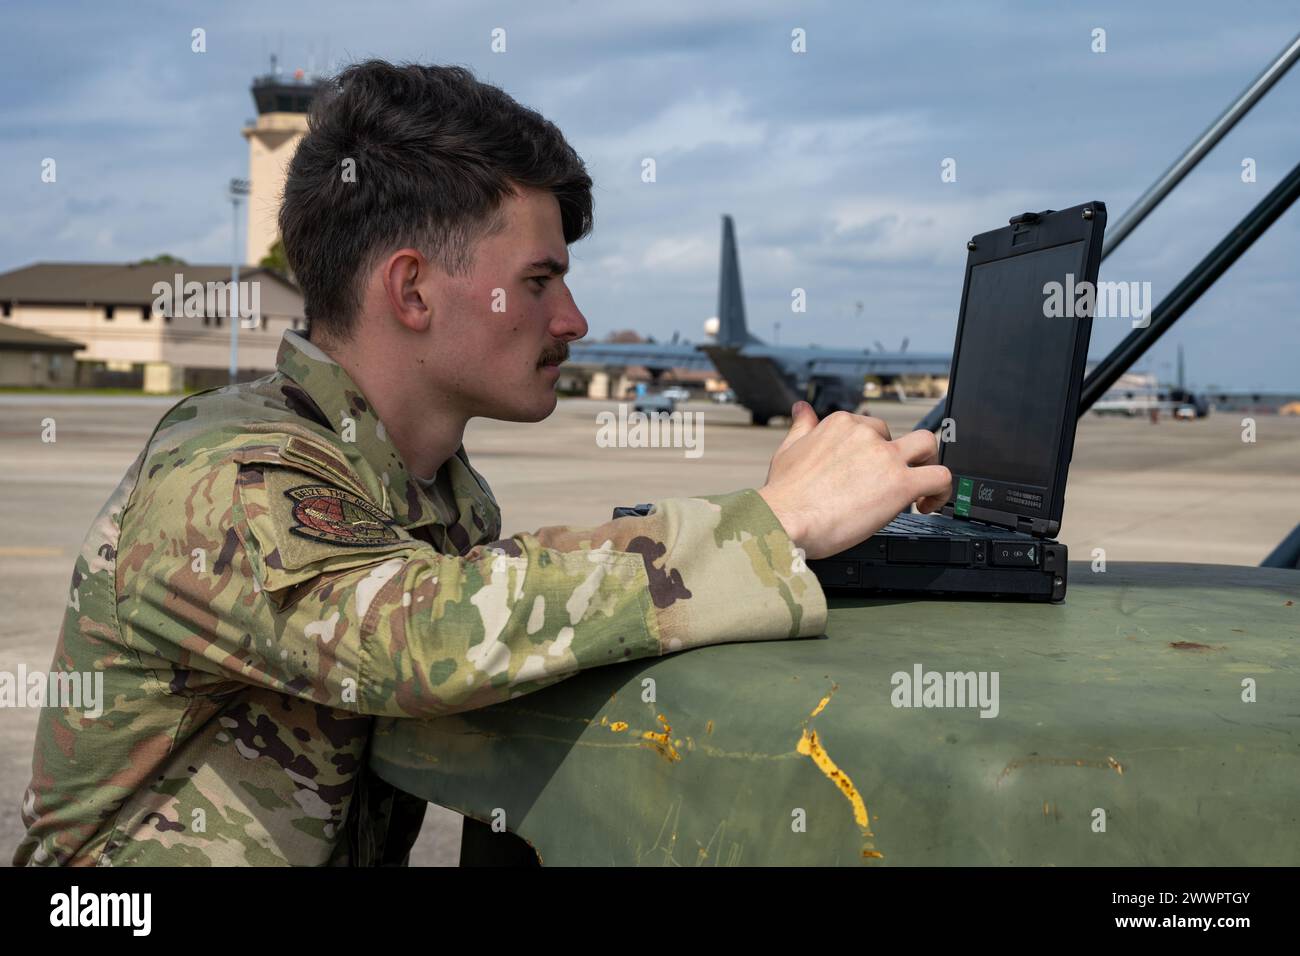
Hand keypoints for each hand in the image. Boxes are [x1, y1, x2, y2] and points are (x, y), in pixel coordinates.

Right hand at [757, 402, 951, 559]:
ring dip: (928, 464)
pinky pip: (940, 477)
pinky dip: (942, 491)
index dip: (875, 452)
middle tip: (889, 485)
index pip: (872, 428)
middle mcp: (866, 434)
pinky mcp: (901, 483)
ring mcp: (885, 457)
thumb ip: (801, 427)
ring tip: (920, 489)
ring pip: (928, 446)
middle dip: (900, 459)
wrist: (785, 520)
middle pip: (900, 437)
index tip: (871, 473)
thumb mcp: (789, 450)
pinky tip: (927, 506)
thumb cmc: (784, 495)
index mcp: (841, 425)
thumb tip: (801, 408)